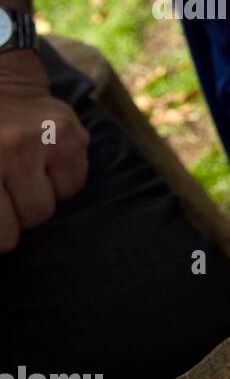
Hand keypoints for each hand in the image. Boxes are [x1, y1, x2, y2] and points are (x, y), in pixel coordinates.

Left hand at [0, 49, 89, 251]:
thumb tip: (2, 243)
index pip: (0, 235)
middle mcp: (7, 151)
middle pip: (23, 224)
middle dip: (11, 219)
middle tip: (1, 196)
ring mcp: (41, 142)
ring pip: (47, 208)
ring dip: (33, 201)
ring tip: (17, 178)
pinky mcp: (71, 136)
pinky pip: (73, 185)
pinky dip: (59, 182)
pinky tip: (41, 165)